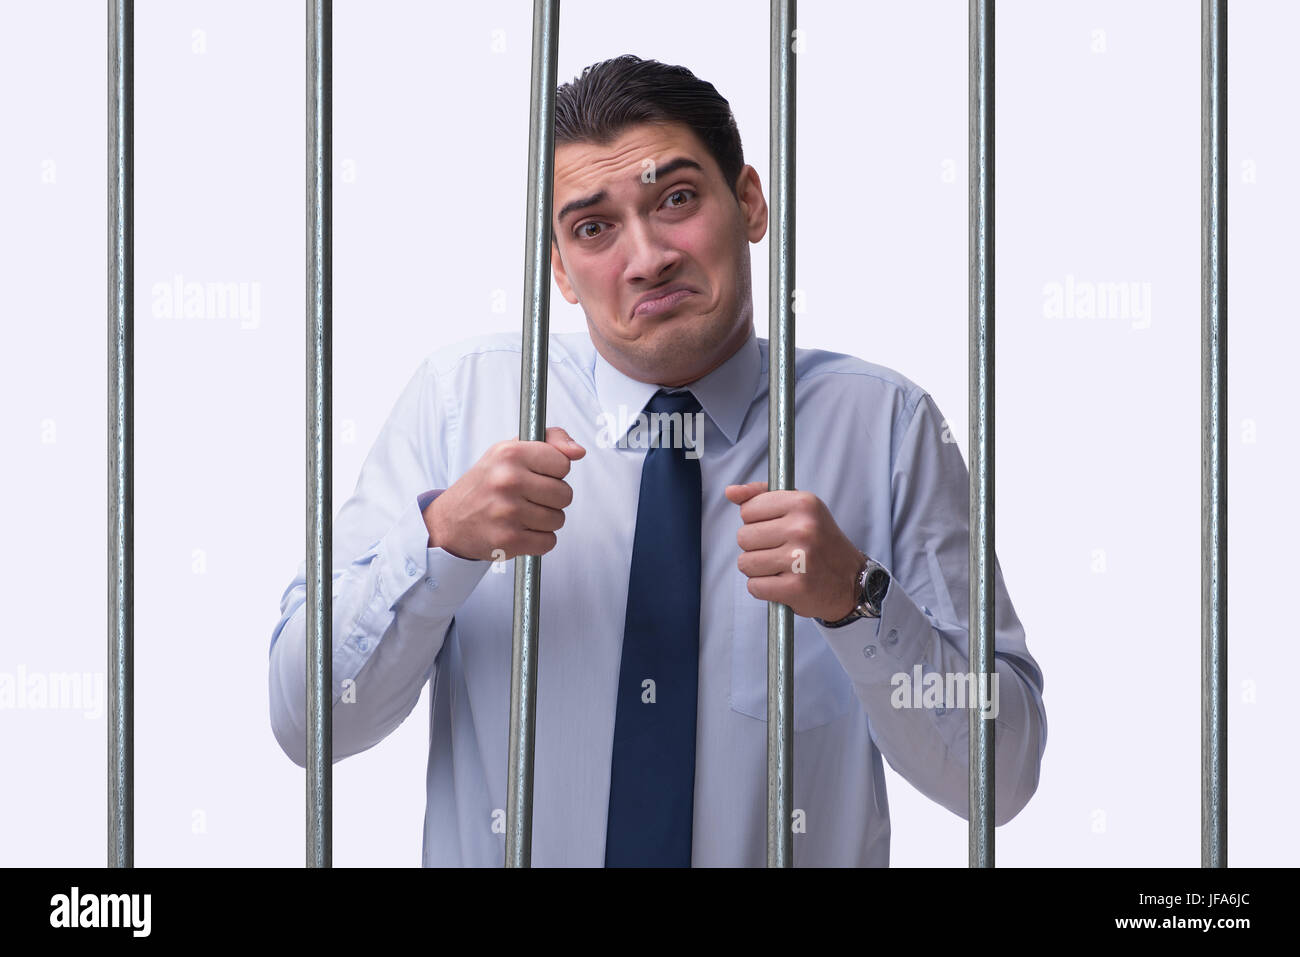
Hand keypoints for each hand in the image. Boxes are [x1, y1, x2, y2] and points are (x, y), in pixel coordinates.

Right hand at [424, 427, 585, 560]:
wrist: (449, 521)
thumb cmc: (485, 484)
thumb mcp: (510, 450)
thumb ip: (550, 441)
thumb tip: (578, 451)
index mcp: (510, 453)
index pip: (563, 463)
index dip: (553, 472)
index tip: (536, 475)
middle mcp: (508, 480)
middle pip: (565, 494)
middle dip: (551, 499)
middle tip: (528, 498)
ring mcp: (507, 512)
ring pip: (558, 520)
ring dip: (544, 521)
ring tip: (520, 514)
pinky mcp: (508, 540)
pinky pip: (548, 542)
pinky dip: (538, 540)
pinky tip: (519, 531)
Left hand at [724, 480, 865, 620]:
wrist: (852, 582)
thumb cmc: (820, 543)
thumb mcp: (800, 509)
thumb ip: (762, 496)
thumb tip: (730, 491)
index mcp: (803, 503)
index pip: (748, 509)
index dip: (757, 522)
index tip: (776, 529)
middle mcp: (803, 528)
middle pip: (743, 537)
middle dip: (756, 547)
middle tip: (780, 551)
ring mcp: (800, 559)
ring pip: (745, 563)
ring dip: (759, 569)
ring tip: (782, 568)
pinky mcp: (796, 587)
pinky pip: (754, 586)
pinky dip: (764, 588)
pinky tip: (783, 583)